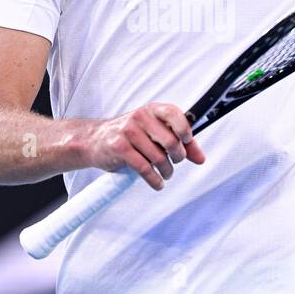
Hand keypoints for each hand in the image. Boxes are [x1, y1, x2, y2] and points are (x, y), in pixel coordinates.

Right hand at [81, 102, 205, 190]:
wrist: (94, 141)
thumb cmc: (129, 136)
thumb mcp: (152, 132)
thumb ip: (178, 142)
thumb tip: (200, 158)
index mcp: (151, 110)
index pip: (174, 113)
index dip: (185, 129)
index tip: (186, 142)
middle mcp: (140, 117)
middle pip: (171, 141)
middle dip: (178, 157)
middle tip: (175, 162)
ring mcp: (128, 132)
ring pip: (159, 158)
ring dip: (167, 171)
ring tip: (166, 174)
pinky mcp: (119, 148)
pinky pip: (145, 169)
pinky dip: (155, 180)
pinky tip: (157, 183)